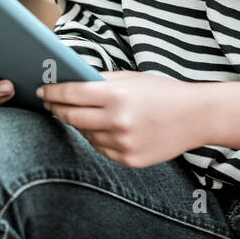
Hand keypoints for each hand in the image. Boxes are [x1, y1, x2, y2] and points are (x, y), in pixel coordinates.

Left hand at [38, 70, 201, 167]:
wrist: (197, 116)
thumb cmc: (163, 92)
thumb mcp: (132, 79)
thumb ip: (101, 82)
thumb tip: (71, 83)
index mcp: (117, 96)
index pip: (72, 94)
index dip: (53, 92)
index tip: (42, 90)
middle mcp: (118, 121)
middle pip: (73, 117)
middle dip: (58, 109)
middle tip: (49, 103)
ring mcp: (123, 143)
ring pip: (86, 134)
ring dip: (79, 124)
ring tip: (77, 114)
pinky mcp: (129, 160)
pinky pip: (101, 149)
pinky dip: (96, 138)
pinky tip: (99, 129)